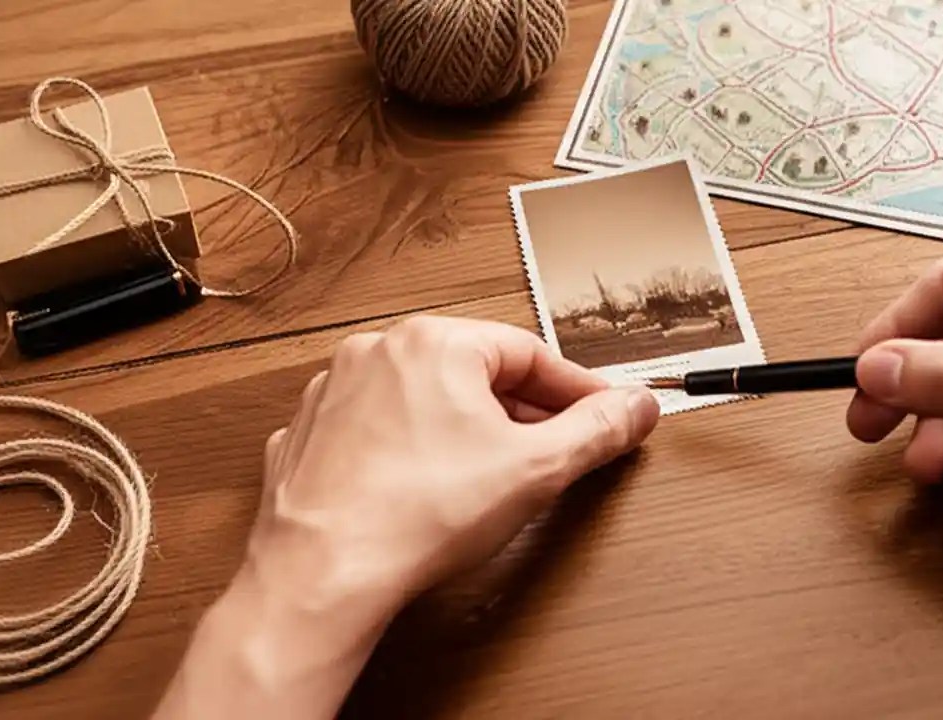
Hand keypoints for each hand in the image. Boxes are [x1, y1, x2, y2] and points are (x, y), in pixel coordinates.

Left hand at [155, 316, 658, 719]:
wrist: (322, 575)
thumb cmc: (415, 517)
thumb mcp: (536, 470)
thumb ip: (596, 430)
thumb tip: (633, 408)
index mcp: (435, 343)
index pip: (531, 354)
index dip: (579, 391)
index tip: (606, 414)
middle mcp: (378, 354)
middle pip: (476, 373)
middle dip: (524, 413)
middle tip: (558, 449)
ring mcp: (334, 393)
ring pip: (423, 399)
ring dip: (465, 429)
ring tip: (493, 476)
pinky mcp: (309, 436)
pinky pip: (378, 431)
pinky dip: (411, 451)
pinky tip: (429, 487)